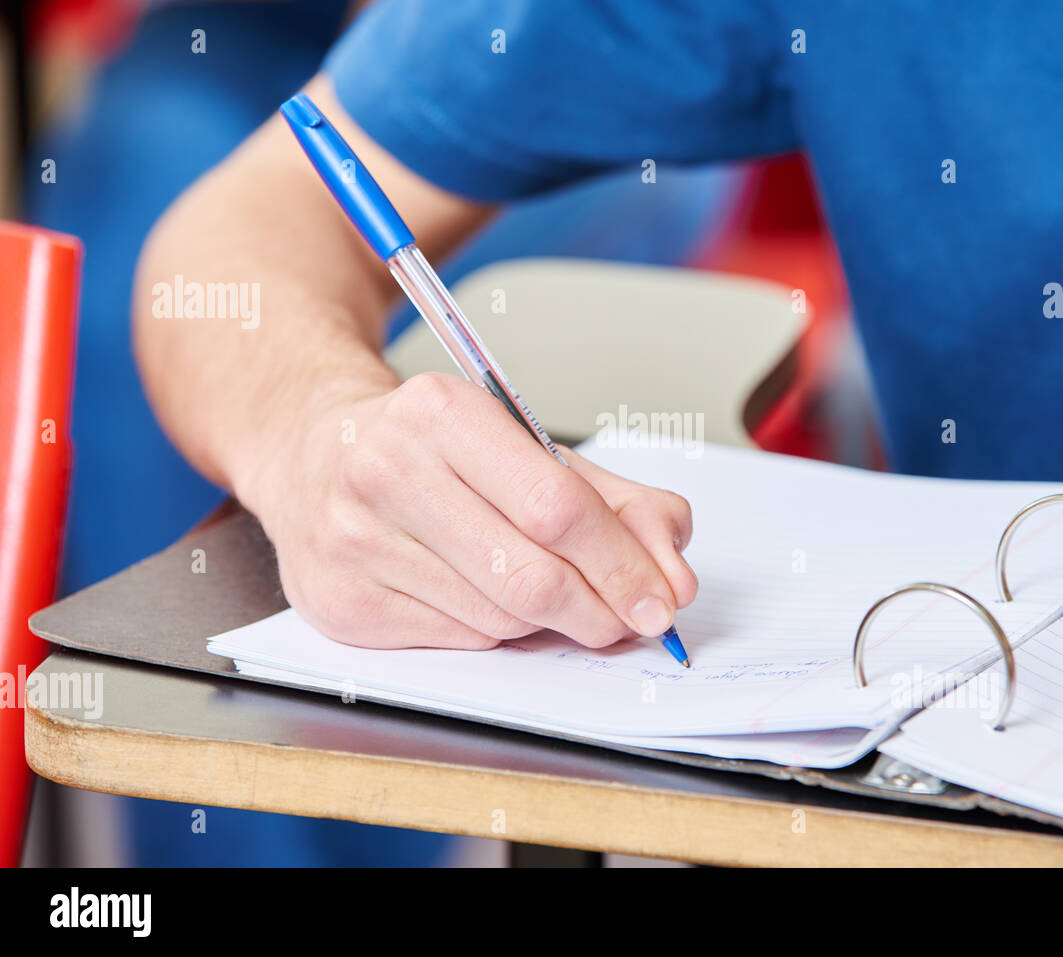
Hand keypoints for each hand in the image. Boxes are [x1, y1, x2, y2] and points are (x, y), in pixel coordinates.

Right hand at [243, 371, 697, 649]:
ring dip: (548, 622)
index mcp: (442, 413)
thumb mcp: (526, 446)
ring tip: (553, 595)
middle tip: (628, 620)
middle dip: (598, 609)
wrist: (311, 451)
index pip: (556, 507)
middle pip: (529, 575)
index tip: (663, 598)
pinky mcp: (338, 604)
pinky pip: (458, 639)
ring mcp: (353, 543)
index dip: (622, 563)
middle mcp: (386, 472)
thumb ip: (616, 500)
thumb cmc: (434, 451)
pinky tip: (489, 598)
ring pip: (497, 617)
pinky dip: (498, 631)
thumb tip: (672, 565)